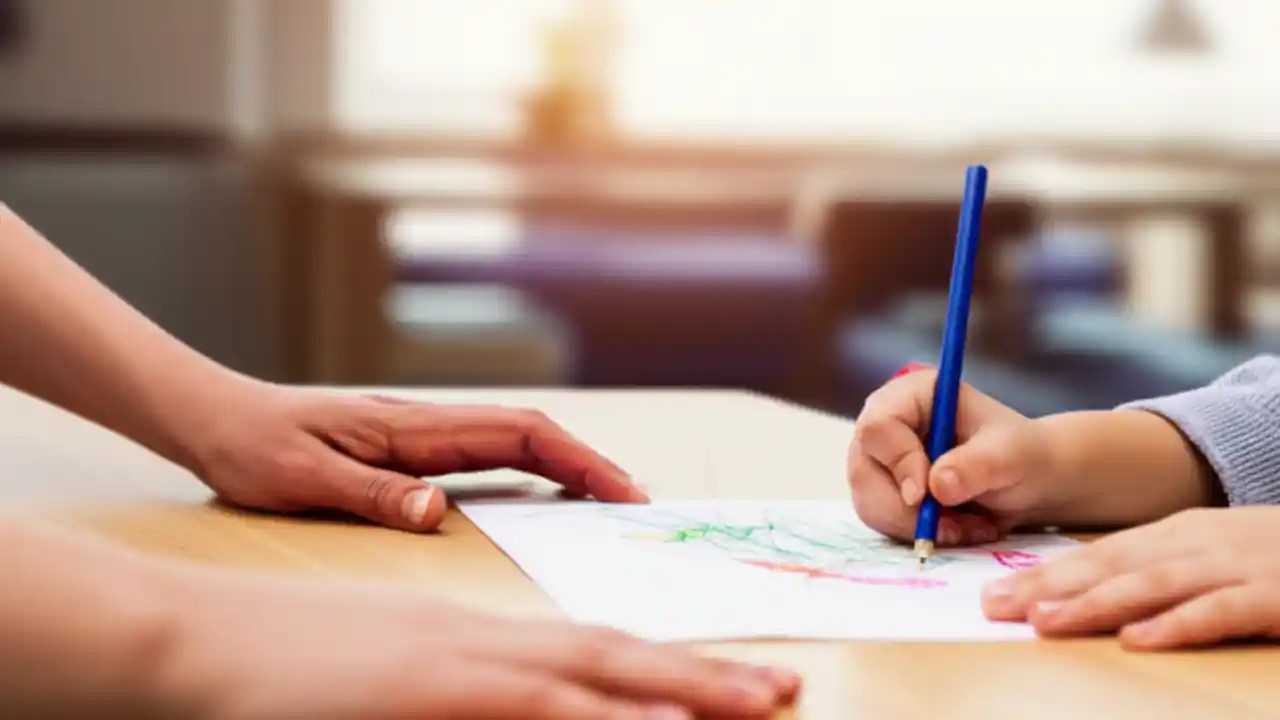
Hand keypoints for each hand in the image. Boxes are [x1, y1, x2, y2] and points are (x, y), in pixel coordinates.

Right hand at [154, 564, 801, 718]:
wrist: (197, 640)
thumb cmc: (292, 668)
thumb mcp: (397, 678)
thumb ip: (466, 694)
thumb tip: (536, 709)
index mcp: (479, 641)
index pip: (592, 653)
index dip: (671, 670)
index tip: (738, 687)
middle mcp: (480, 644)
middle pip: (610, 657)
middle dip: (703, 678)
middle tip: (782, 691)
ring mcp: (451, 665)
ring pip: (584, 679)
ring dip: (671, 692)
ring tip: (755, 704)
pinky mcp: (419, 692)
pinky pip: (523, 708)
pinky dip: (588, 716)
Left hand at [185, 381, 645, 531]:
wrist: (218, 419)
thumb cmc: (254, 447)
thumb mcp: (302, 480)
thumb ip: (372, 493)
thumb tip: (437, 511)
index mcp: (412, 427)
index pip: (517, 434)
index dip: (577, 460)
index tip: (620, 490)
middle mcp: (427, 423)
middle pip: (531, 432)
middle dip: (589, 461)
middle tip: (635, 501)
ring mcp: (423, 432)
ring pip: (515, 439)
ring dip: (566, 463)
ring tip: (606, 499)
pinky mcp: (413, 448)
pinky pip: (488, 454)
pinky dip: (531, 468)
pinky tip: (543, 493)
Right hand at [847, 370, 1053, 545]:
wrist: (1028, 482)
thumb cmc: (1020, 455)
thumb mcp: (1010, 455)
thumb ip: (975, 465)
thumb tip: (936, 486)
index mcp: (913, 395)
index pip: (879, 426)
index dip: (898, 463)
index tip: (924, 496)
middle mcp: (887, 423)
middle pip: (864, 470)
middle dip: (907, 510)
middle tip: (954, 528)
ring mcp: (879, 460)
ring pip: (869, 502)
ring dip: (917, 527)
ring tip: (967, 528)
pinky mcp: (882, 492)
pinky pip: (882, 522)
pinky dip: (917, 535)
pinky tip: (955, 529)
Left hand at [981, 507, 1279, 649]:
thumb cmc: (1275, 557)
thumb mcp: (1210, 555)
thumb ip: (1158, 570)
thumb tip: (1092, 597)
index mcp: (1177, 533)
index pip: (1096, 555)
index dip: (1042, 574)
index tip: (990, 594)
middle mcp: (1197, 543)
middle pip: (1109, 565)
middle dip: (1047, 586)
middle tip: (994, 606)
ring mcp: (1234, 566)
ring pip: (1151, 583)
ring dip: (1093, 603)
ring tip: (1045, 620)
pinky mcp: (1272, 595)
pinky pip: (1218, 611)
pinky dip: (1175, 624)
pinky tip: (1137, 640)